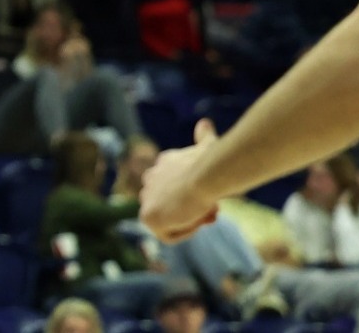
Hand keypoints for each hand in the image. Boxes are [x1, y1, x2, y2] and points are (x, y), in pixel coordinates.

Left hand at [138, 119, 224, 241]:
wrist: (204, 175)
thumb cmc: (210, 163)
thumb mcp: (207, 146)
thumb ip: (204, 137)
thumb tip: (205, 123)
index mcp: (161, 165)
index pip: (176, 188)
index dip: (196, 196)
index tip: (211, 197)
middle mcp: (149, 180)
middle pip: (174, 205)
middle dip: (193, 209)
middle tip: (213, 208)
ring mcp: (146, 199)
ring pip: (172, 221)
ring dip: (192, 219)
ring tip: (206, 211)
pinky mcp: (147, 217)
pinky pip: (168, 236)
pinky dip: (186, 231)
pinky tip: (195, 218)